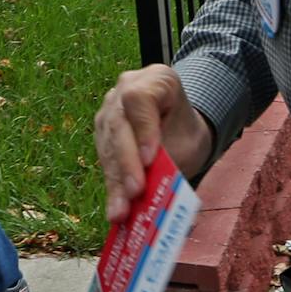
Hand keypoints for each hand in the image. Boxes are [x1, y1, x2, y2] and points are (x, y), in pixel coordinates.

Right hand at [94, 65, 211, 220]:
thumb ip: (170, 159)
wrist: (180, 131)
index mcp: (156, 80)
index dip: (142, 129)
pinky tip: (116, 209)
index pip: (139, 99)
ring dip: (116, 180)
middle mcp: (126, 89)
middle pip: (119, 124)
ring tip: (122, 211)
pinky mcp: (102, 132)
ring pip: (108, 145)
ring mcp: (110, 109)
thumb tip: (153, 191)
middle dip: (127, 162)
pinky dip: (112, 186)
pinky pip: (105, 159)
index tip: (150, 158)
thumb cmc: (186, 133)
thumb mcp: (188, 142)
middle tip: (135, 192)